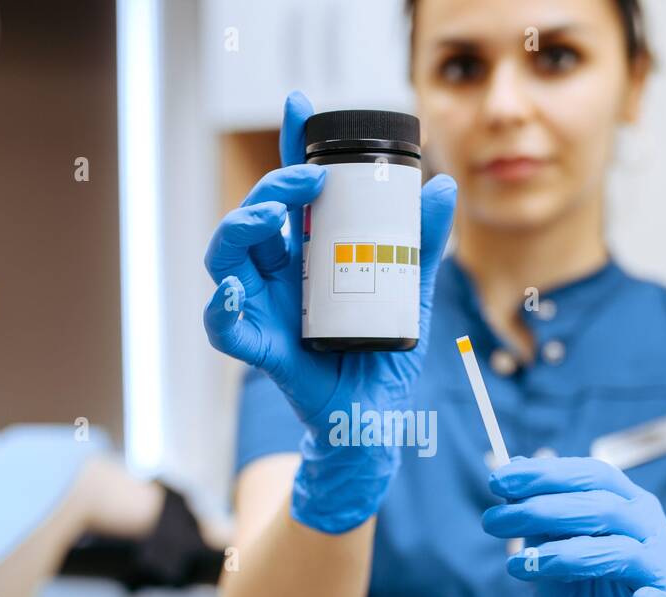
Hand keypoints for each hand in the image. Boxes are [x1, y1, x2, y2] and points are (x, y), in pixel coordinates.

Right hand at [202, 90, 457, 533]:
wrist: (376, 422)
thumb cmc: (385, 358)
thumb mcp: (414, 296)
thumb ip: (423, 247)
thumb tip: (444, 188)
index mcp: (311, 254)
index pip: (295, 192)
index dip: (294, 148)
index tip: (303, 106)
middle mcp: (280, 274)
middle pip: (255, 214)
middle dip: (273, 188)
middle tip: (309, 182)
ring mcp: (264, 307)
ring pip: (226, 257)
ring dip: (239, 229)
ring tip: (267, 220)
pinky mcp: (260, 347)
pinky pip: (223, 326)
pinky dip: (221, 306)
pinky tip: (234, 289)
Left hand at [482, 457, 665, 596]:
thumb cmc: (583, 596)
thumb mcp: (549, 553)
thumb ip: (536, 517)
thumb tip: (508, 465)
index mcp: (625, 505)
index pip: (590, 476)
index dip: (546, 475)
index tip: (497, 481)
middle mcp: (650, 529)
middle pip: (602, 507)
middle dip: (542, 510)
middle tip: (492, 523)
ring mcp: (665, 571)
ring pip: (623, 552)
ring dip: (567, 556)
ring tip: (519, 565)